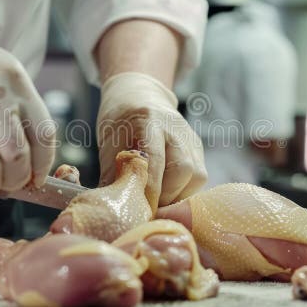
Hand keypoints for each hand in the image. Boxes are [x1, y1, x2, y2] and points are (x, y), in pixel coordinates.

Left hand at [96, 72, 205, 209]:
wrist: (139, 96)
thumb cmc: (119, 123)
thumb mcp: (108, 145)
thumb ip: (111, 175)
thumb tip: (110, 208)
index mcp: (148, 121)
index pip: (155, 159)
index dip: (149, 189)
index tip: (140, 208)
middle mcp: (175, 128)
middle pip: (183, 169)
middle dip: (166, 196)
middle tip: (148, 209)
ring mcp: (190, 138)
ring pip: (196, 176)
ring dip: (178, 197)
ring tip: (158, 203)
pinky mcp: (198, 149)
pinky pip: (198, 178)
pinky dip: (184, 192)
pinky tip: (168, 196)